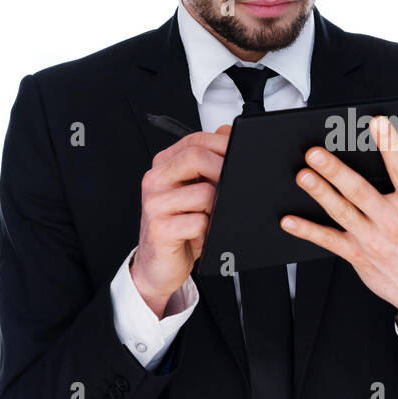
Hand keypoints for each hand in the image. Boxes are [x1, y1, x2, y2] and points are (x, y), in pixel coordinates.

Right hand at [131, 124, 231, 316]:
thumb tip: (227, 133)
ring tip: (212, 219)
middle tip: (236, 187)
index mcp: (164, 165)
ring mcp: (155, 204)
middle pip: (196, 157)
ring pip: (204, 192)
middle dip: (225, 169)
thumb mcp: (195, 190)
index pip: (195, 141)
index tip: (242, 155)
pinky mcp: (160, 229)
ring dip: (218, 208)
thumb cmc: (179, 226)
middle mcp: (156, 180)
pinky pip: (199, 222)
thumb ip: (209, 161)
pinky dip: (209, 230)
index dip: (223, 145)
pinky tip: (203, 235)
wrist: (158, 265)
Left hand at [280, 114, 397, 327]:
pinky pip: (328, 241)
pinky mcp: (357, 255)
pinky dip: (308, 231)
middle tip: (316, 153)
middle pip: (360, 192)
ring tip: (303, 174)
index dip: (390, 146)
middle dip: (336, 172)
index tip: (376, 124)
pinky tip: (288, 220)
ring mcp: (372, 240)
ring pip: (341, 213)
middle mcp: (393, 223)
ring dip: (320, 194)